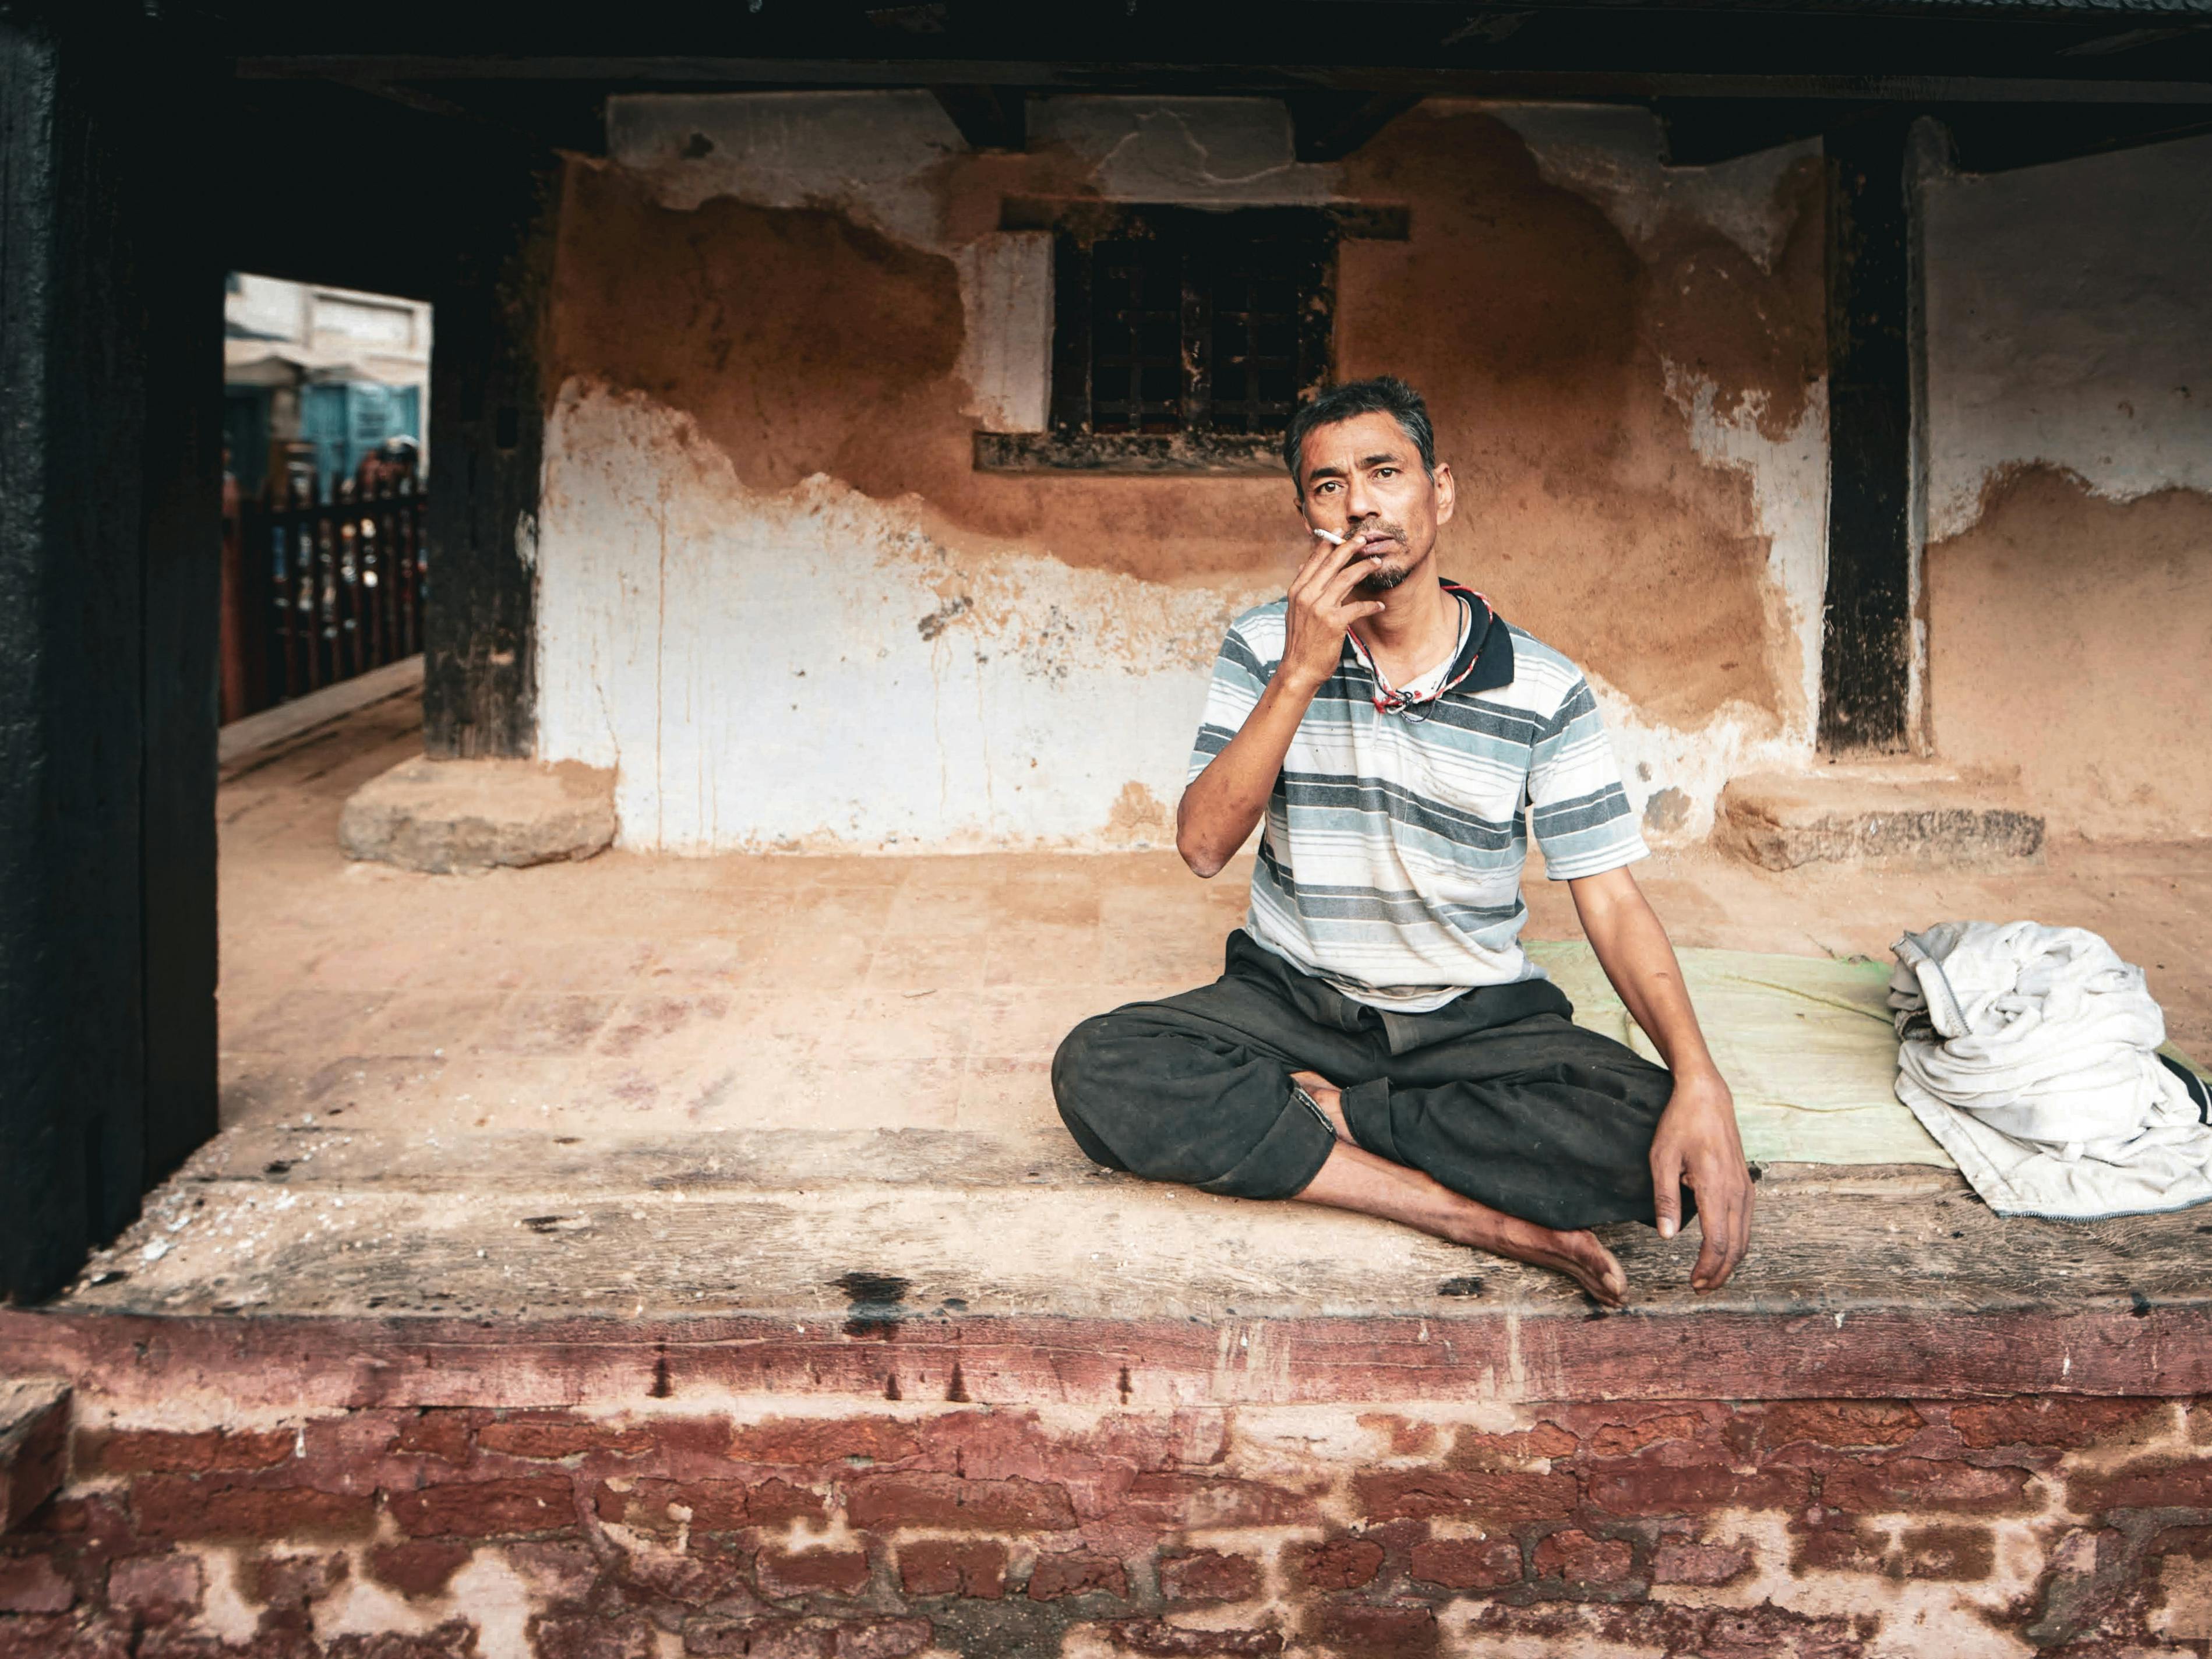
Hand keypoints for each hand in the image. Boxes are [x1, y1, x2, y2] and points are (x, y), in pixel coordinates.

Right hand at [1280, 529, 1385, 692]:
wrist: (1298, 669)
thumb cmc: (1300, 642)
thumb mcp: (1294, 611)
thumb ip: (1302, 590)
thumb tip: (1302, 568)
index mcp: (1297, 590)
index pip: (1314, 560)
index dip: (1328, 543)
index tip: (1341, 532)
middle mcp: (1306, 595)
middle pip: (1332, 563)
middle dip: (1350, 547)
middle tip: (1364, 538)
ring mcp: (1319, 608)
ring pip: (1346, 578)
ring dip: (1364, 568)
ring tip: (1377, 563)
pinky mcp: (1333, 622)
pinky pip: (1357, 607)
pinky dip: (1371, 605)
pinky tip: (1379, 605)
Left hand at [1649, 1069, 1752, 1290]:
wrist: (1707, 1097)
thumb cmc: (1680, 1125)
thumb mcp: (1661, 1159)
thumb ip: (1665, 1199)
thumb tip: (1667, 1237)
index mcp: (1715, 1186)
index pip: (1718, 1241)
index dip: (1707, 1267)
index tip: (1692, 1282)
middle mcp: (1737, 1191)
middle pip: (1736, 1246)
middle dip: (1720, 1272)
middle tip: (1700, 1288)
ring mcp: (1746, 1188)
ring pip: (1745, 1237)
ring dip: (1730, 1261)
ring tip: (1709, 1277)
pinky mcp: (1747, 1185)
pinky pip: (1746, 1223)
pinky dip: (1737, 1243)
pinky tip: (1722, 1251)